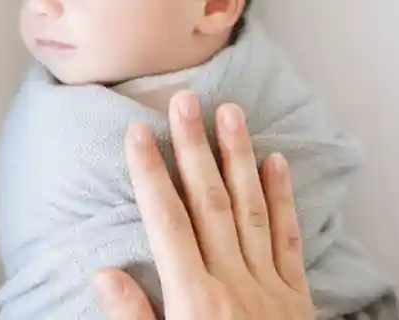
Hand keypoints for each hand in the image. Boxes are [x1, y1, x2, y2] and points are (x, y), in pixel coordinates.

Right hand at [93, 90, 315, 318]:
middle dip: (195, 148)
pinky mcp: (297, 299)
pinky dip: (282, 199)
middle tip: (185, 100)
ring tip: (230, 111)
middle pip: (210, 203)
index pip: (166, 222)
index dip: (150, 174)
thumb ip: (133, 319)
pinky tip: (276, 161)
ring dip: (239, 157)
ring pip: (251, 209)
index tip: (137, 133)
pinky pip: (289, 239)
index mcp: (193, 300)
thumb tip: (102, 273)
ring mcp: (269, 287)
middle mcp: (233, 283)